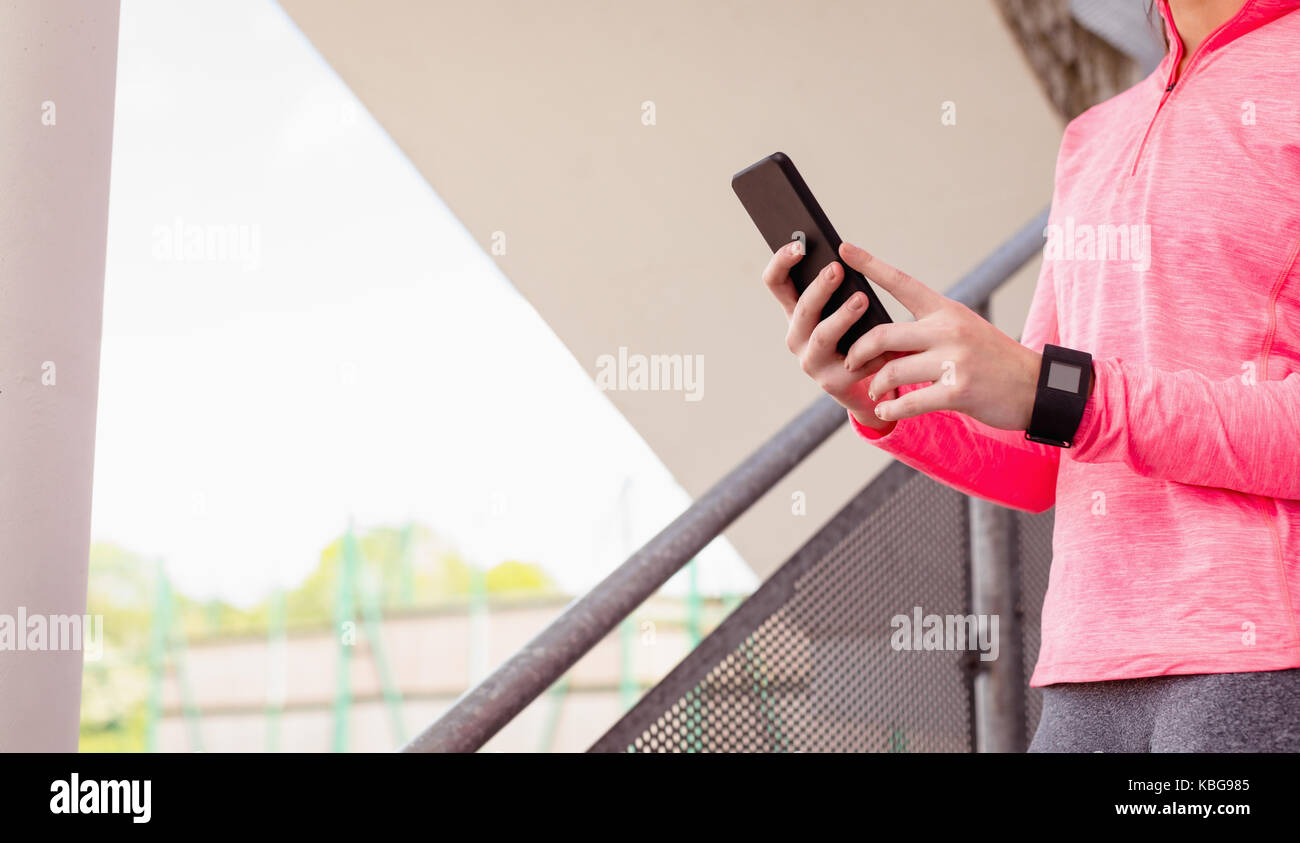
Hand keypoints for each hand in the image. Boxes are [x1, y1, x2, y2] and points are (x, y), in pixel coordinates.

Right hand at [761, 240, 898, 432]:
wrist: (864, 384)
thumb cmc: (855, 334)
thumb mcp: (841, 307)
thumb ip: (839, 285)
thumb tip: (847, 252)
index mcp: (795, 312)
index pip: (775, 282)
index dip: (781, 262)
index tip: (800, 246)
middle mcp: (796, 336)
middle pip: (801, 309)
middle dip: (819, 288)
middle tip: (837, 269)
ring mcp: (811, 361)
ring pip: (823, 336)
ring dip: (842, 317)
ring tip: (862, 299)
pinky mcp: (832, 383)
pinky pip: (854, 363)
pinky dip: (872, 350)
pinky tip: (888, 340)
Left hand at [838, 242, 1040, 430]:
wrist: (1036, 386)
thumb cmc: (992, 359)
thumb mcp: (963, 330)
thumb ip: (926, 330)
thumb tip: (881, 340)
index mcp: (946, 310)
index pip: (901, 282)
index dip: (870, 264)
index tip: (844, 248)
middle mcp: (948, 330)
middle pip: (882, 334)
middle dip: (858, 351)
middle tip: (851, 362)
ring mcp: (954, 361)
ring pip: (892, 370)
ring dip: (876, 385)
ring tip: (875, 390)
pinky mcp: (958, 391)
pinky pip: (910, 401)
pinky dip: (891, 408)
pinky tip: (885, 409)